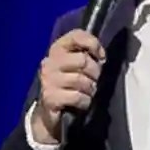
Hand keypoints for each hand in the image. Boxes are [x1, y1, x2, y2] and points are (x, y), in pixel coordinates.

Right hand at [30, 29, 104, 143]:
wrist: (49, 113)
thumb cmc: (67, 86)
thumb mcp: (75, 66)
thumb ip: (87, 55)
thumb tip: (101, 56)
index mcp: (57, 49)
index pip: (76, 36)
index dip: (93, 44)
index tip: (100, 56)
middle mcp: (50, 62)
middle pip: (83, 60)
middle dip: (94, 72)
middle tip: (93, 80)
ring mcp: (48, 80)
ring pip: (81, 80)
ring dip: (90, 89)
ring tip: (86, 92)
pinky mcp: (50, 97)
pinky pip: (77, 97)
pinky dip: (84, 102)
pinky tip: (81, 103)